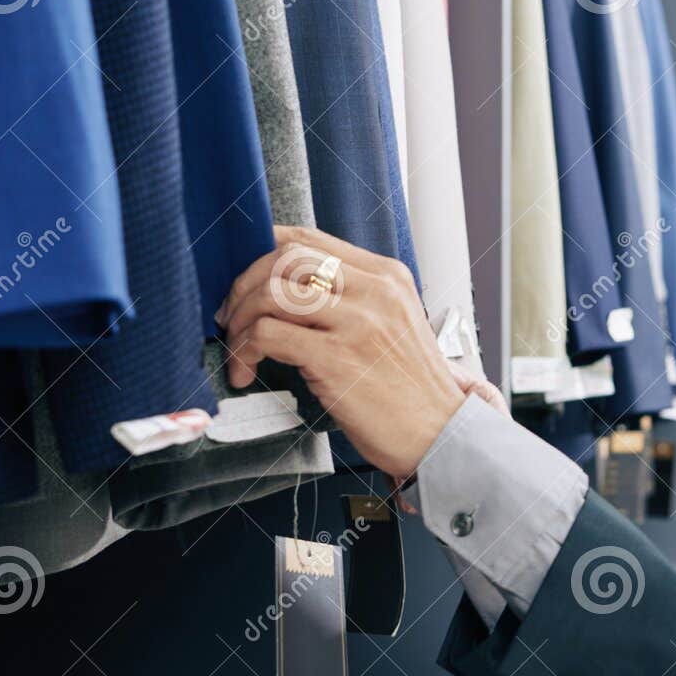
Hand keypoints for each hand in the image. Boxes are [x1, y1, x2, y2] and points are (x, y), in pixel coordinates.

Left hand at [217, 225, 467, 478]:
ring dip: (241, 320)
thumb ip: (355, 301)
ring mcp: (358, 323)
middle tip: (234, 317)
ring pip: (271, 292)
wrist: (442, 436)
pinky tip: (246, 372)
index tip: (247, 281)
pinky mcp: (337, 358)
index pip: (310, 239)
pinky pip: (268, 335)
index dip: (264, 253)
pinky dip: (245, 351)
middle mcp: (375, 291)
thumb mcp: (395, 326)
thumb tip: (289, 292)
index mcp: (388, 277)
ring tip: (239, 348)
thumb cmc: (412, 391)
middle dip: (244, 285)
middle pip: (286, 258)